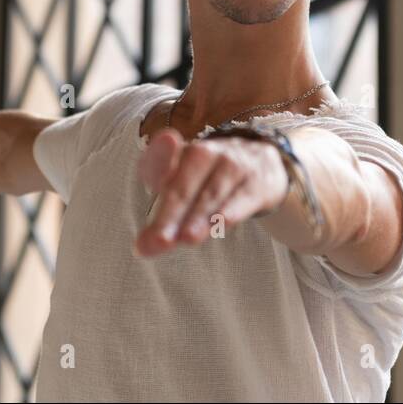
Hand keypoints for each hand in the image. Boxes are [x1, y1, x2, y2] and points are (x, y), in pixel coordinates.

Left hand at [133, 128, 289, 257]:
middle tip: (158, 240)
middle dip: (170, 214)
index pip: (161, 158)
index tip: (159, 166)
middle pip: (183, 185)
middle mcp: (206, 154)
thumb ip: (161, 218)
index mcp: (179, 154)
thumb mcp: (182, 186)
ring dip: (199, 216)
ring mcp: (234, 166)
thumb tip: (141, 250)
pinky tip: (221, 223)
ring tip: (186, 238)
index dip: (159, 161)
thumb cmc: (208, 181)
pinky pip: (243, 197)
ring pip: (212, 193)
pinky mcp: (258, 183)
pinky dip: (232, 209)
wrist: (261, 163)